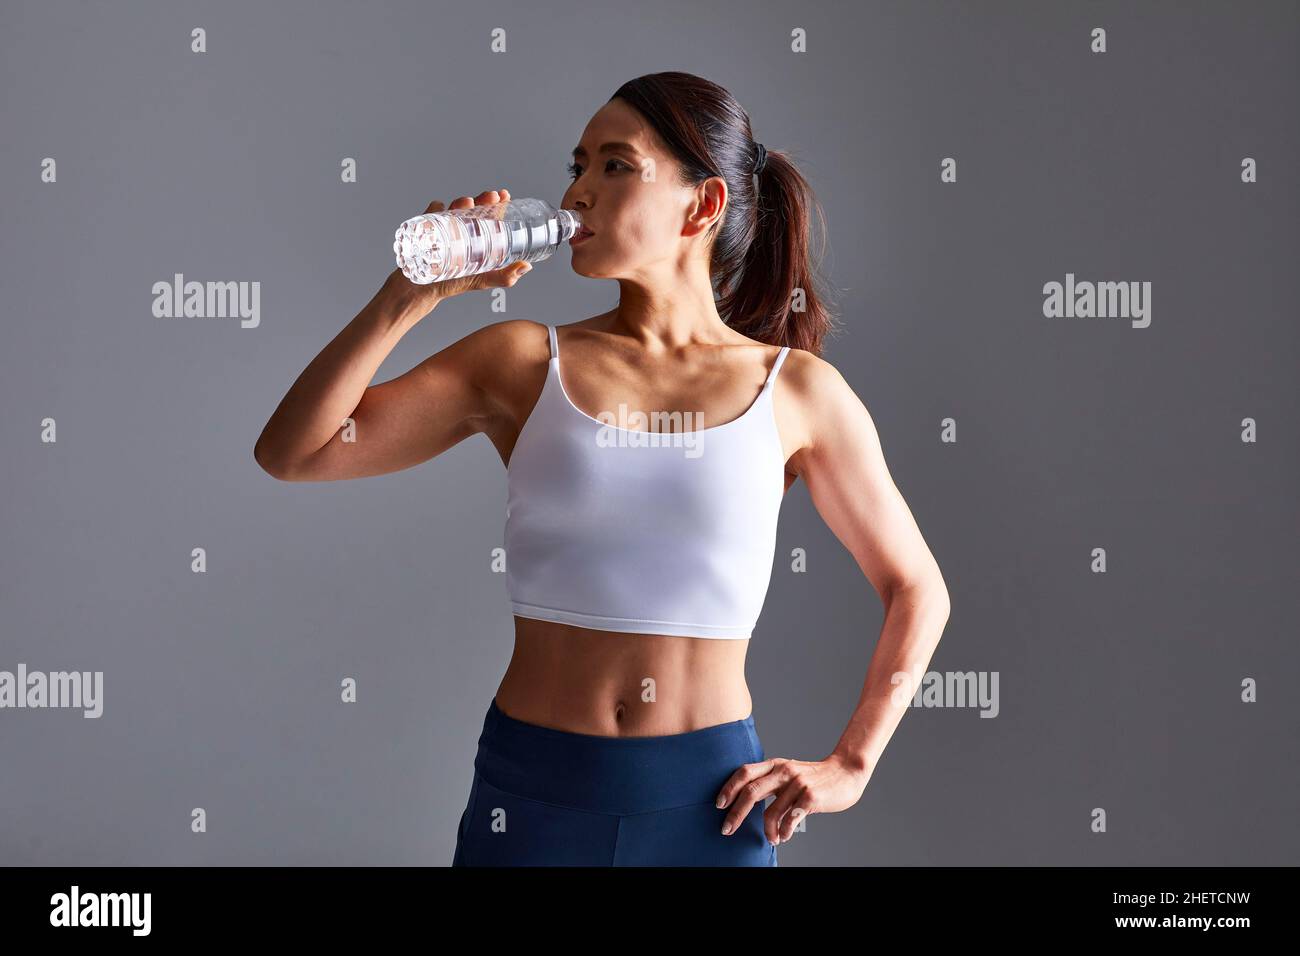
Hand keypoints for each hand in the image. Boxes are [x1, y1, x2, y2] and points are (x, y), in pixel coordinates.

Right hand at [383, 188, 532, 317]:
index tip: (504, 195)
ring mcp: (443, 226)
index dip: (498, 203)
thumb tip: (527, 267)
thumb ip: (504, 277)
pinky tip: (440, 209)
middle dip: (483, 199)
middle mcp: (461, 227)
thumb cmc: (453, 283)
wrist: (422, 289)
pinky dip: (436, 208)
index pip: (490, 214)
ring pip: (454, 207)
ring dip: (462, 203)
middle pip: (474, 207)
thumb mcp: (483, 280)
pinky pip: (431, 212)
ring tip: (468, 205)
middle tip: (492, 198)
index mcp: (476, 235)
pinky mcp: (425, 227)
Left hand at [715, 752, 870, 845]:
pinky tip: (784, 836)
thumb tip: (743, 801)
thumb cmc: (813, 777)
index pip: (744, 772)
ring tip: (771, 839)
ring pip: (770, 812)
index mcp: (775, 765)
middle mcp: (784, 771)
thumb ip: (769, 782)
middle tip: (726, 829)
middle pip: (750, 791)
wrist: (846, 772)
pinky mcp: (810, 797)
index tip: (719, 804)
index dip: (729, 788)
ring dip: (766, 830)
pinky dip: (784, 832)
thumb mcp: (788, 772)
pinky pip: (790, 819)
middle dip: (735, 813)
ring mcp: (797, 784)